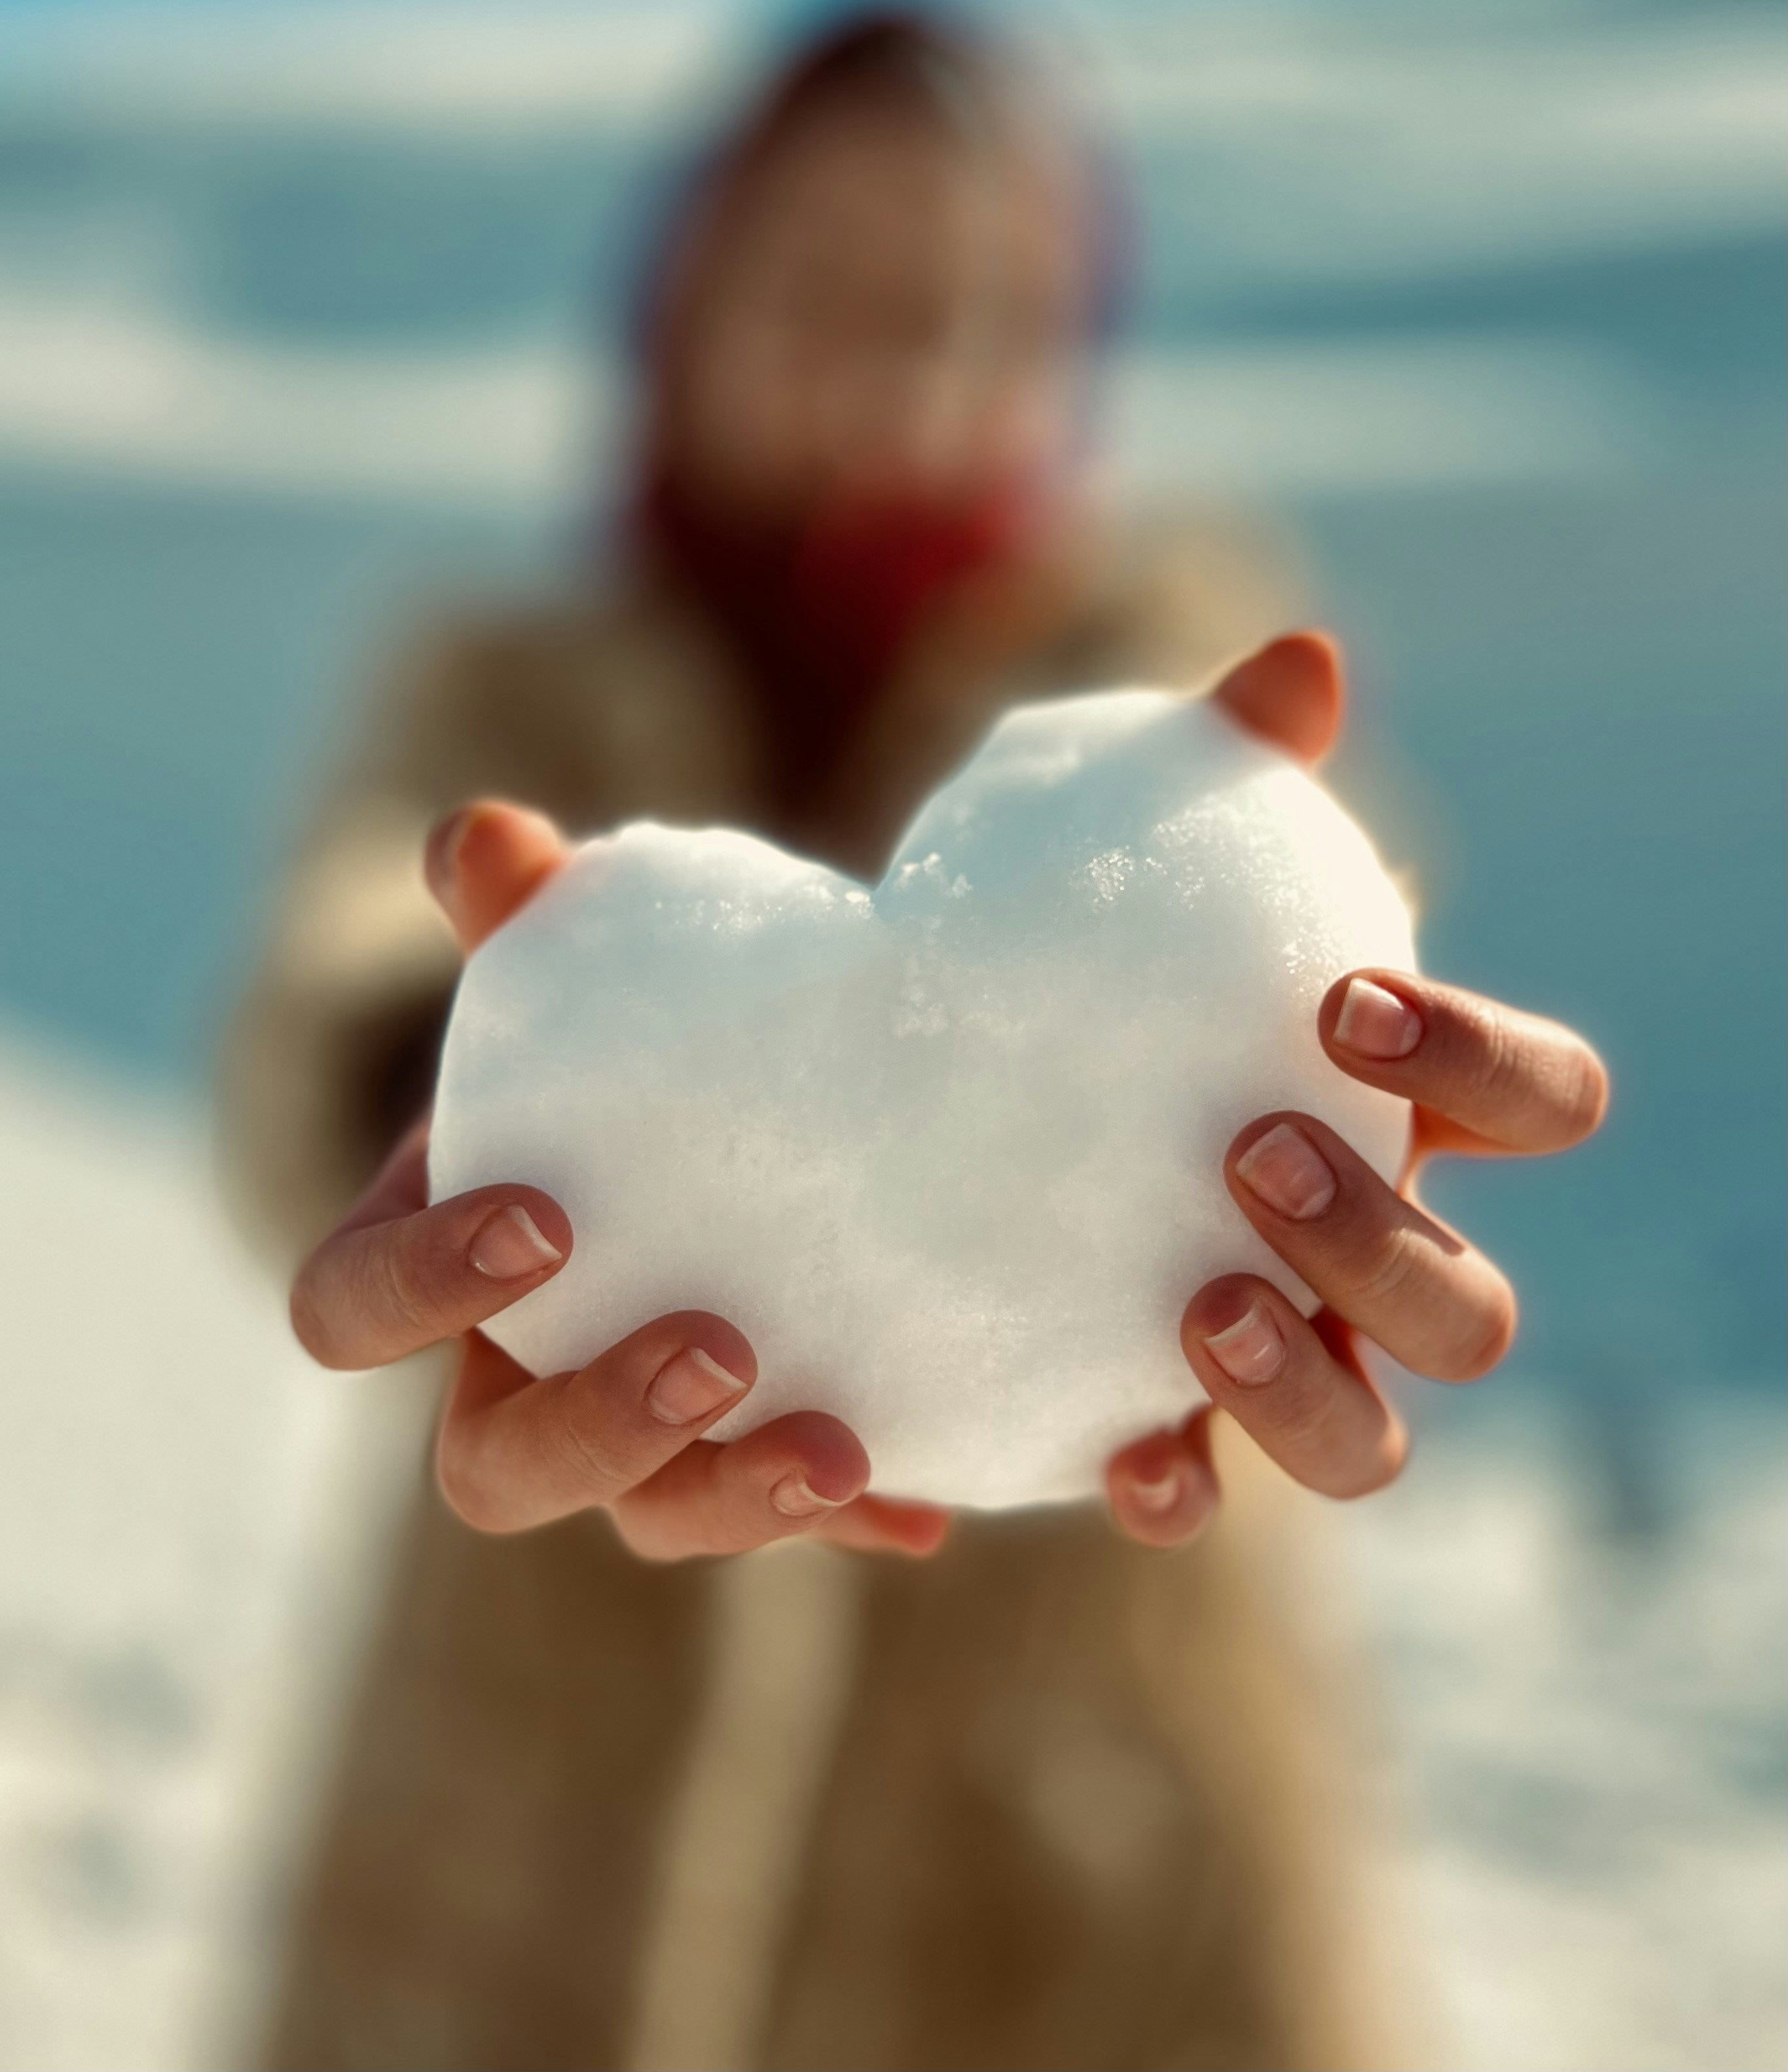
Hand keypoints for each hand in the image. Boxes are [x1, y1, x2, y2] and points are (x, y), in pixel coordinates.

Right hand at [288, 801, 947, 1560]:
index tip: (545, 1220)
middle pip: (494, 1473)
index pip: (347, 1310)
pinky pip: (789, 1520)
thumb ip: (525, 914)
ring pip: (645, 1522)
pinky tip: (922, 1502)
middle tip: (715, 1348)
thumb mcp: (575, 976)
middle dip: (594, 1428)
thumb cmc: (617, 1045)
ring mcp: (632, 1445)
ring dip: (734, 1502)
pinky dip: (855, 1512)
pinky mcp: (746, 1463)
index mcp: (430, 1266)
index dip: (418, 1290)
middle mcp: (514, 1379)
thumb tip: (482, 833)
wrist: (743, 1106)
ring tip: (840, 1448)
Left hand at [1105, 632, 1608, 1544]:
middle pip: (1468, 1313)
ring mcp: (1280, 1363)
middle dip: (1386, 1243)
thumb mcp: (1150, 869)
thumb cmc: (1106, 966)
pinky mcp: (1164, 1427)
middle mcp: (1368, 1258)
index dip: (1489, 1063)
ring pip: (1371, 1441)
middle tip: (1248, 1149)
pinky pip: (1206, 1493)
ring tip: (1200, 1303)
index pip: (1542, 1098)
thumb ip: (1227, 772)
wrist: (962, 1081)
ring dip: (1313, 1389)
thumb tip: (1302, 664)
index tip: (1347, 1001)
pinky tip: (1122, 1458)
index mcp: (1402, 1112)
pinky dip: (1181, 1484)